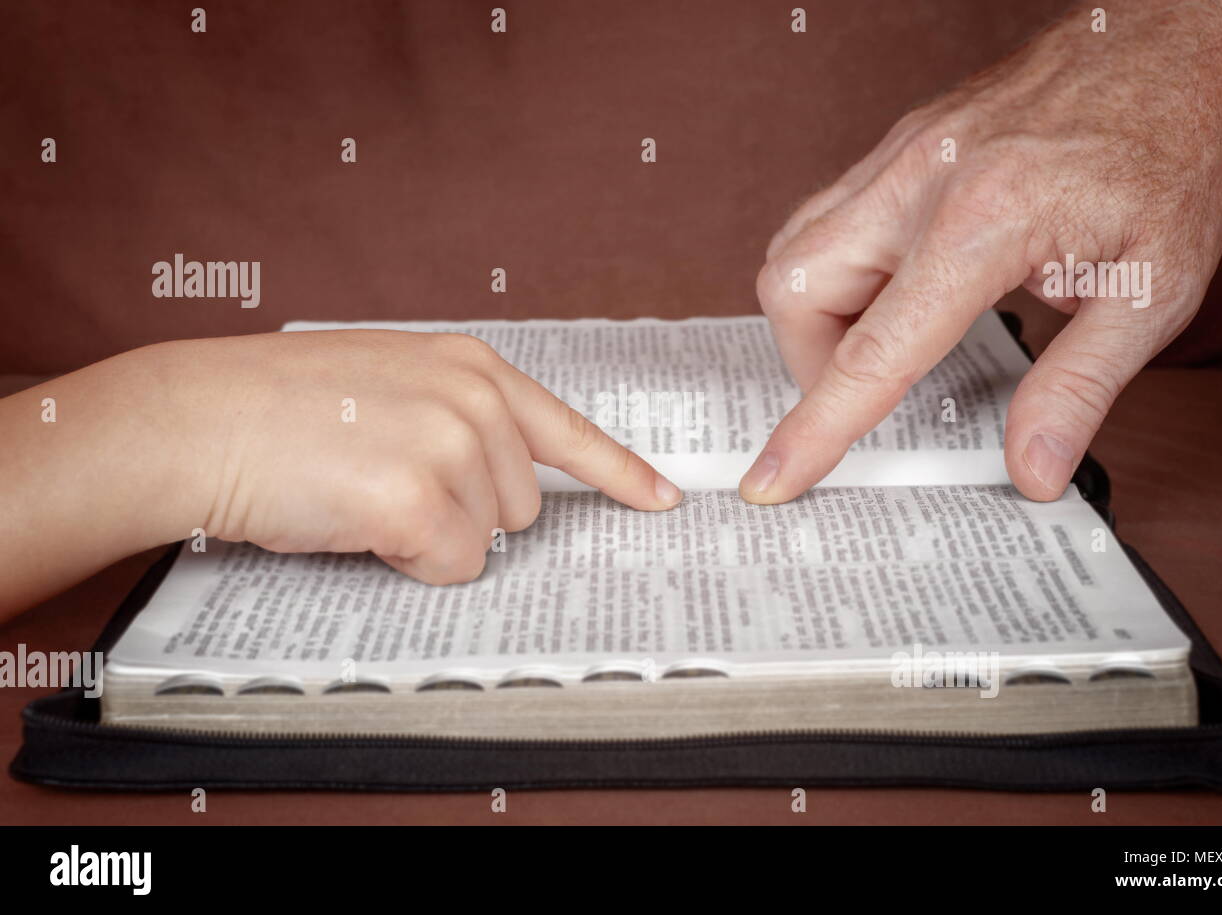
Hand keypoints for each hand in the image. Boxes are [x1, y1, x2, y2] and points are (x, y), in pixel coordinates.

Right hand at [0, 331, 680, 614]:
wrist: (197, 418)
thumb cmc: (277, 406)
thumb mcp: (387, 380)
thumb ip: (457, 414)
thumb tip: (501, 484)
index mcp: (469, 365)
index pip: (567, 429)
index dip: (619, 473)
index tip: (662, 500)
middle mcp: (473, 397)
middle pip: (524, 505)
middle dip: (464, 512)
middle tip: (384, 481)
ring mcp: (449, 443)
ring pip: (488, 540)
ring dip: (432, 537)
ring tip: (361, 492)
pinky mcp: (418, 496)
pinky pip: (453, 566)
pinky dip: (409, 562)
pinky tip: (357, 520)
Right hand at [743, 0, 1221, 503]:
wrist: (1180, 34)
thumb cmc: (1179, 142)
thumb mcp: (1155, 287)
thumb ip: (1080, 386)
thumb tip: (1033, 465)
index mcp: (983, 222)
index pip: (870, 353)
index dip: (814, 428)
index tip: (772, 477)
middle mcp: (921, 179)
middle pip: (790, 290)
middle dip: (809, 363)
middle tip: (871, 396)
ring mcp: (903, 152)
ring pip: (795, 247)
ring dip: (817, 315)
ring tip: (885, 344)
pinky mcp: (904, 140)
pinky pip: (829, 213)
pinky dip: (841, 268)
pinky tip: (902, 286)